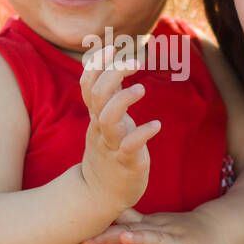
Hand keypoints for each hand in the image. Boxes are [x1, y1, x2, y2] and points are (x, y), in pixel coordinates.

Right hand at [78, 44, 160, 215]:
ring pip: (108, 119)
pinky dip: (142, 134)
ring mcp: (112, 146)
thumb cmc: (107, 153)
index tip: (113, 46)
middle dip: (113, 73)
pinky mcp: (126, 164)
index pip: (88, 83)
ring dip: (123, 100)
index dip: (97, 63)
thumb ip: (107, 99)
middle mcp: (100, 128)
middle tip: (135, 61)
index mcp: (95, 117)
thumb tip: (112, 68)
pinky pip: (130, 147)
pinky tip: (156, 126)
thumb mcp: (103, 123)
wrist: (99, 196)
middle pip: (98, 95)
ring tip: (141, 88)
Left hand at [81, 207, 235, 243]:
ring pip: (153, 238)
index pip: (121, 221)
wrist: (219, 228)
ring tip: (120, 238)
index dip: (102, 225)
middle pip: (131, 228)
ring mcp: (174, 242)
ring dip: (137, 238)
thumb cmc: (182, 236)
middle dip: (109, 233)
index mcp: (147, 224)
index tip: (79, 230)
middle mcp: (158, 229)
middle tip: (87, 239)